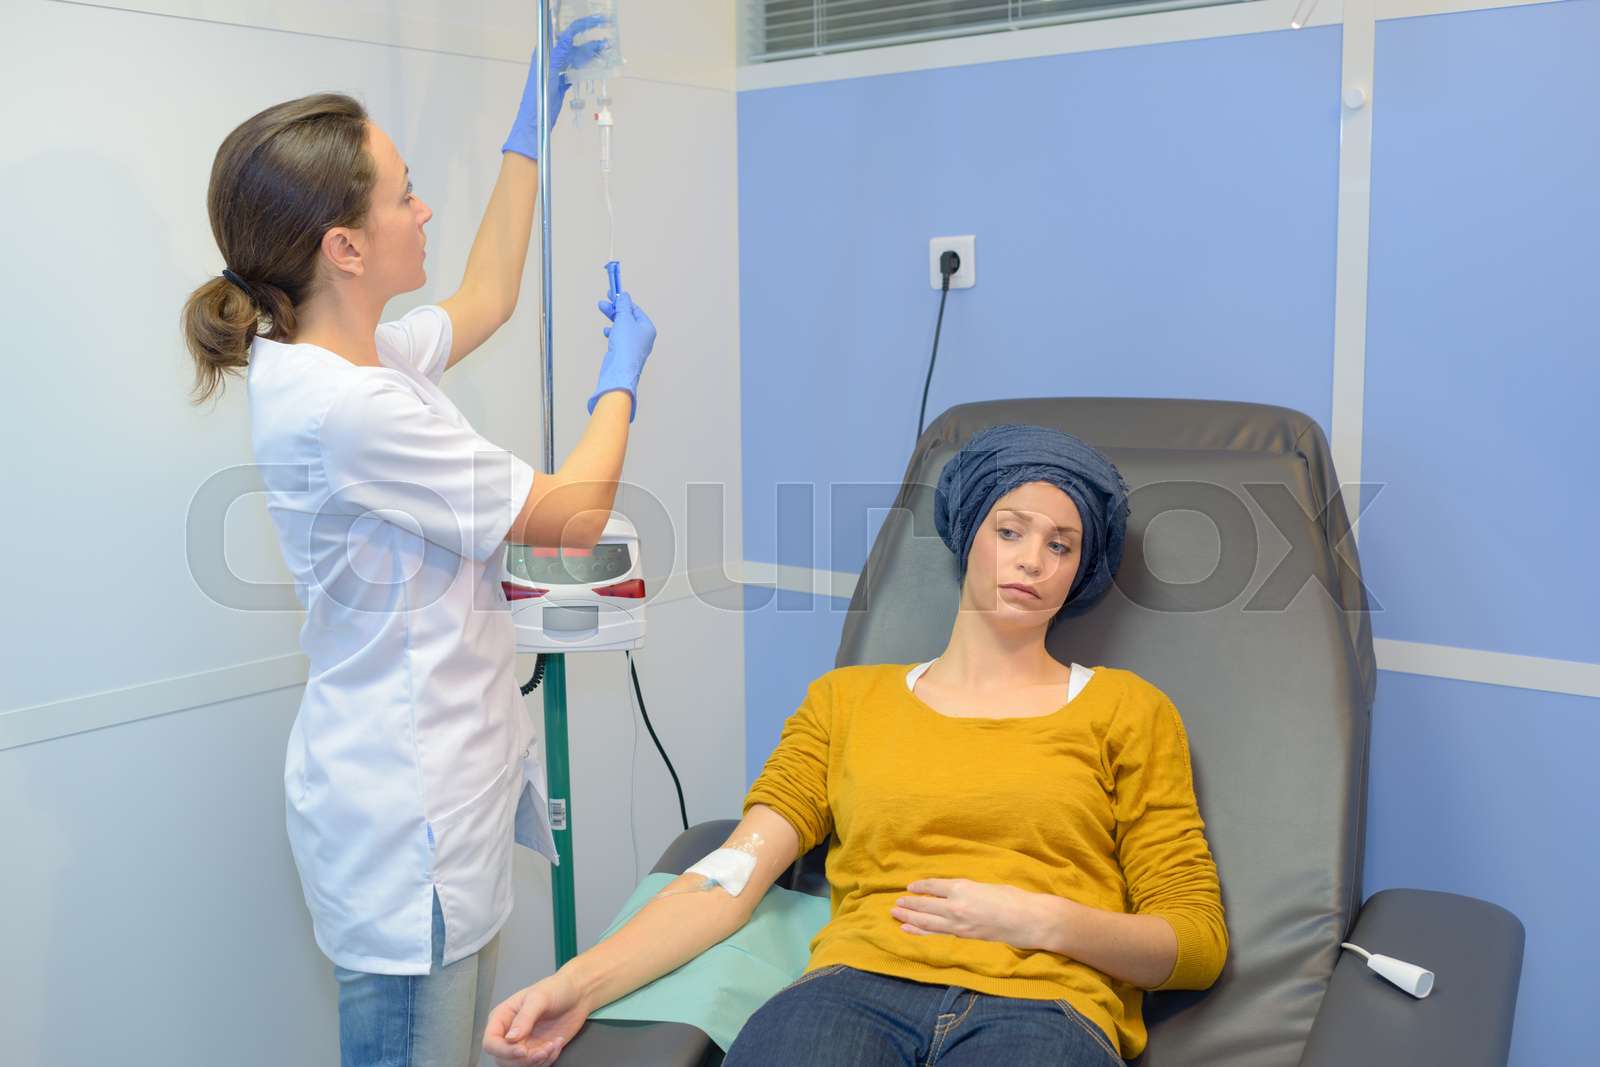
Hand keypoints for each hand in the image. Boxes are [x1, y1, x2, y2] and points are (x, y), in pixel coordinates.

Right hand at [482, 970, 589, 1065]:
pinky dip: (548, 1060)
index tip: (522, 1051)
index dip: (504, 1051)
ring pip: (520, 1066)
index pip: (491, 1043)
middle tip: (542, 1051)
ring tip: (553, 1046)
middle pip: (503, 1060)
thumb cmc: (556, 988)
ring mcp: (524, 1043)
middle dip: (524, 1060)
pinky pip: (537, 1064)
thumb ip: (524, 1018)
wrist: (577, 994)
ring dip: (537, 1062)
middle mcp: (510, 1033)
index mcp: (502, 1017)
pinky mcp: (538, 1049)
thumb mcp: (539, 998)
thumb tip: (511, 1038)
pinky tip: (557, 1044)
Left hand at [502, 14, 611, 159]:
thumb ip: (557, 55)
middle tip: (606, 42)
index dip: (580, 26)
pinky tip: (595, 67)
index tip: (595, 22)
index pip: (564, 35)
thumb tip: (567, 38)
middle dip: (589, 41)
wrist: (534, 124)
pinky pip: (574, 70)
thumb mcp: (549, 75)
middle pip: (572, 45)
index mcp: (544, 55)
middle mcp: (549, 60)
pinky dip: (585, 68)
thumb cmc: (537, 102)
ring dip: (589, 55)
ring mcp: (555, 72)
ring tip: (604, 53)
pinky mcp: (559, 83)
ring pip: (575, 58)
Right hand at [587, 291, 656, 420]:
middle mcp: (643, 337)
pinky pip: (619, 338)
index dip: (623, 301)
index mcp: (647, 328)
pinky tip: (606, 332)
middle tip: (603, 302)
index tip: (612, 294)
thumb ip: (623, 306)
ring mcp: (634, 346)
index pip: (636, 309)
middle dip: (615, 309)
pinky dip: (612, 333)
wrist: (619, 370)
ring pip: (622, 327)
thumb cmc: (625, 344)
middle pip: (628, 318)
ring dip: (612, 319)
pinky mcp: (624, 353)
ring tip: (602, 310)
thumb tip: (624, 296)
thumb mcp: (624, 319)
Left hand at [892, 878, 1057, 950]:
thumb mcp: (986, 886)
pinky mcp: (963, 936)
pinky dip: (919, 931)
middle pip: (925, 904)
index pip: (934, 886)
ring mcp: (958, 924)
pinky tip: (908, 929)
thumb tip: (954, 893)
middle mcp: (956, 906)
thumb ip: (967, 889)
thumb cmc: (1012, 898)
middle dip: (909, 903)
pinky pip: (935, 933)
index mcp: (963, 887)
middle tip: (896, 902)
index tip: (910, 887)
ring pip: (926, 920)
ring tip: (894, 913)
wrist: (1027, 920)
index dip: (920, 887)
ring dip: (908, 917)